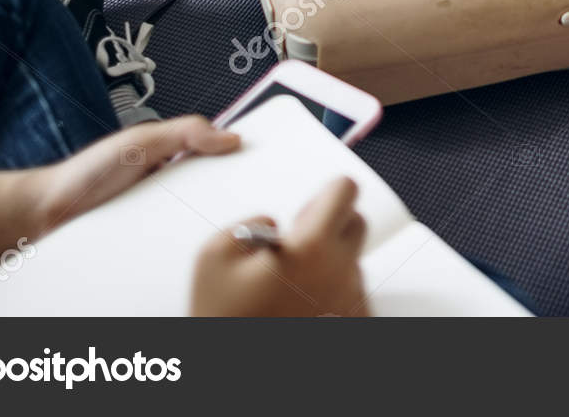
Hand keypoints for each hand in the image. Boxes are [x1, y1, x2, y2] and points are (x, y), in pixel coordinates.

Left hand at [25, 117, 239, 235]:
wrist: (47, 214)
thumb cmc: (85, 173)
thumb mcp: (139, 142)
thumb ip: (183, 132)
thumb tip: (230, 136)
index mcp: (171, 152)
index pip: (215, 152)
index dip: (237, 156)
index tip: (258, 162)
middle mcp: (169, 181)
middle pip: (211, 187)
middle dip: (223, 192)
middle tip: (238, 198)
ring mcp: (159, 210)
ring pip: (195, 216)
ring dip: (201, 219)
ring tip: (212, 222)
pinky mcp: (149, 237)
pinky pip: (176, 239)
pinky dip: (183, 240)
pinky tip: (188, 242)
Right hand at [190, 177, 370, 316]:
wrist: (237, 377)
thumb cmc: (224, 322)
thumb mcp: (212, 256)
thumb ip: (249, 222)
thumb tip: (274, 224)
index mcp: (312, 248)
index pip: (346, 191)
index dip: (326, 193)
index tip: (310, 208)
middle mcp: (341, 271)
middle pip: (355, 223)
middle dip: (329, 226)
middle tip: (297, 245)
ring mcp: (351, 299)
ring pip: (350, 261)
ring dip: (327, 263)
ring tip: (288, 287)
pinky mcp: (354, 322)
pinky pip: (349, 294)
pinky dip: (330, 294)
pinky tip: (300, 307)